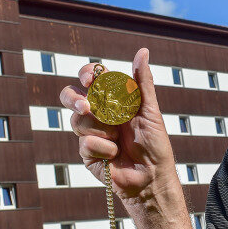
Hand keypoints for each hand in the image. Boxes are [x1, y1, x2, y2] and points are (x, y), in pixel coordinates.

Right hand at [59, 48, 177, 203]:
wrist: (152, 177)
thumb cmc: (155, 144)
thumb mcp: (150, 110)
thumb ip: (142, 82)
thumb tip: (142, 51)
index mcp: (113, 100)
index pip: (92, 79)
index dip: (87, 75)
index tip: (89, 79)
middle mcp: (99, 114)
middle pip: (72, 96)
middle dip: (74, 99)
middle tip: (86, 108)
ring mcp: (91, 133)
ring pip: (78, 121)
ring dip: (101, 130)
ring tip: (118, 140)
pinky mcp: (87, 153)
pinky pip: (84, 143)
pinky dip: (103, 148)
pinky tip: (114, 155)